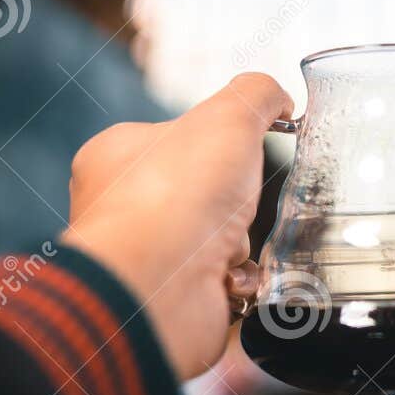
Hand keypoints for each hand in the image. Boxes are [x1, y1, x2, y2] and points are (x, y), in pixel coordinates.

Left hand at [60, 73, 291, 379]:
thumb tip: (279, 100)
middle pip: (204, 194)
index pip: (175, 139)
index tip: (241, 149)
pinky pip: (224, 284)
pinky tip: (227, 277)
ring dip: (238, 244)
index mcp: (115, 158)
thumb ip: (258, 95)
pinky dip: (238, 282)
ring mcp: (145, 258)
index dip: (217, 144)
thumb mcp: (230, 115)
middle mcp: (121, 209)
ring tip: (226, 247)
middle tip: (234, 202)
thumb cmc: (174, 196)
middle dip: (232, 202)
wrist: (159, 285)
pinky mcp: (169, 300)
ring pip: (220, 241)